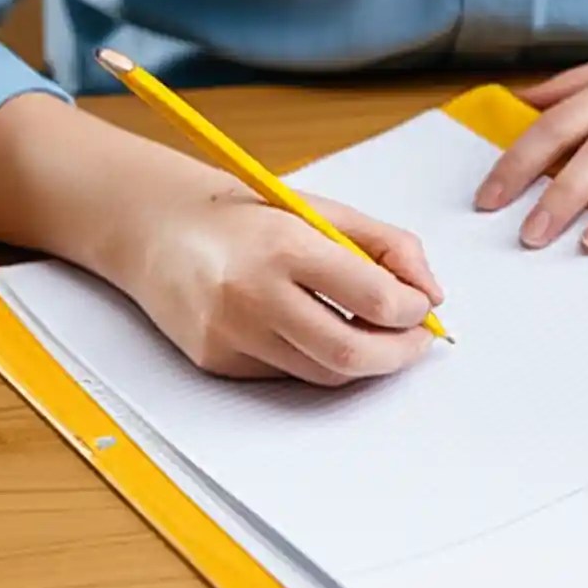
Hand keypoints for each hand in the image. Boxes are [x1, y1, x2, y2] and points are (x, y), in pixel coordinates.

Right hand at [123, 184, 443, 385]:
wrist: (155, 229)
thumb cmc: (248, 218)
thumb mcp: (321, 211)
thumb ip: (387, 246)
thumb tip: (432, 295)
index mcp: (286, 246)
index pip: (374, 298)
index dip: (413, 311)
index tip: (421, 306)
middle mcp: (254, 295)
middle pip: (351, 355)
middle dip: (399, 354)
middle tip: (415, 340)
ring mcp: (231, 335)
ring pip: (324, 373)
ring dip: (363, 359)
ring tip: (372, 331)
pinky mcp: (217, 361)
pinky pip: (289, 375)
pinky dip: (317, 359)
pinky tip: (314, 330)